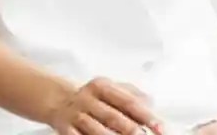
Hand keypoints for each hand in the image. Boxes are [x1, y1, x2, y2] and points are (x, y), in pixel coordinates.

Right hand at [46, 77, 165, 134]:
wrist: (57, 100)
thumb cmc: (91, 98)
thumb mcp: (109, 89)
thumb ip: (131, 94)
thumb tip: (151, 102)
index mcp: (102, 87)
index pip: (128, 101)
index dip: (146, 115)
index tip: (160, 127)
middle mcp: (88, 99)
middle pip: (112, 116)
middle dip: (130, 130)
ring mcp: (76, 115)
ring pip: (96, 129)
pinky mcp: (65, 129)